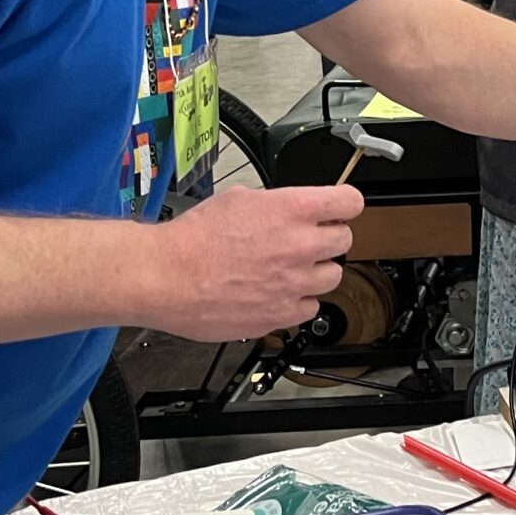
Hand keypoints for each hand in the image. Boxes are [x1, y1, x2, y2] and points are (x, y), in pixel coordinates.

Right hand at [144, 182, 364, 339]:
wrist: (165, 276)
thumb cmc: (192, 239)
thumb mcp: (239, 200)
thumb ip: (276, 205)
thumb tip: (289, 209)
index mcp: (294, 210)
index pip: (350, 202)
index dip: (344, 205)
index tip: (340, 209)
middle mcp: (301, 246)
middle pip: (345, 240)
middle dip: (327, 238)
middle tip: (306, 241)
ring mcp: (294, 283)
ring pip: (332, 276)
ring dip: (316, 272)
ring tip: (289, 270)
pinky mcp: (281, 314)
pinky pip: (310, 308)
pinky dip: (298, 301)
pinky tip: (277, 293)